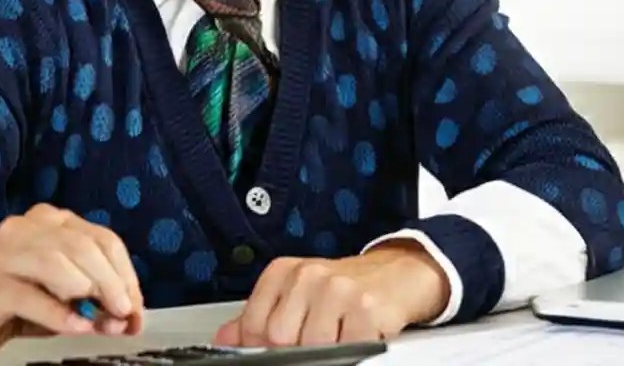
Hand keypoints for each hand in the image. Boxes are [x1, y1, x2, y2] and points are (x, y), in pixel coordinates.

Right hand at [0, 203, 144, 350]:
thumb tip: (129, 319)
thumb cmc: (16, 295)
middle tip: (125, 314)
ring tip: (102, 318)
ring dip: (88, 292)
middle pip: (85, 247)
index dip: (126, 274)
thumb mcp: (63, 295)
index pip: (104, 240)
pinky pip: (31, 295)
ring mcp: (7, 252)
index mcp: (55, 222)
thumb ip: (96, 301)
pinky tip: (77, 325)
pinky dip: (59, 312)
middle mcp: (31, 228)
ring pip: (57, 262)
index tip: (136, 307)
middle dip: (112, 283)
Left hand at [213, 241, 449, 347]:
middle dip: (297, 351)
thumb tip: (224, 339)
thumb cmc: (346, 288)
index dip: (262, 348)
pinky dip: (353, 350)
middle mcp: (309, 275)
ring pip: (313, 348)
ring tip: (340, 336)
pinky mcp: (367, 308)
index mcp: (285, 272)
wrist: (399, 273)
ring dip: (329, 351)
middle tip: (316, 341)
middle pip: (280, 339)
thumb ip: (260, 316)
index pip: (253, 325)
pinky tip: (358, 335)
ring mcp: (339, 290)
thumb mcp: (298, 294)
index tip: (278, 349)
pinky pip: (348, 350)